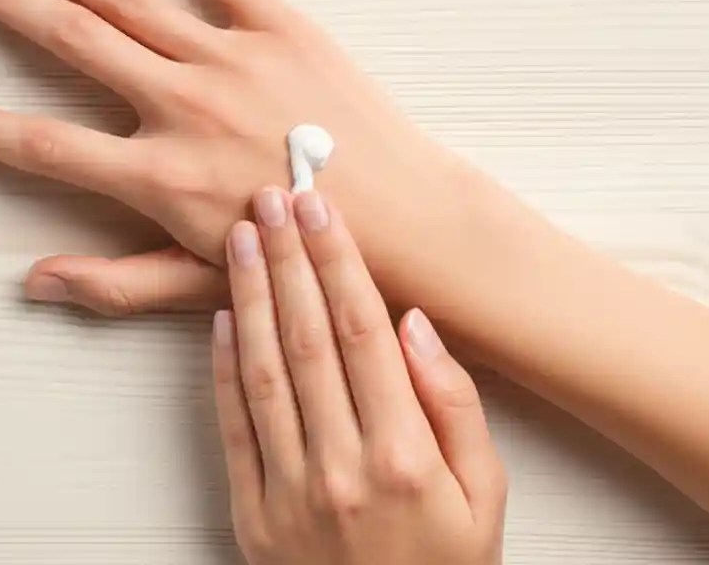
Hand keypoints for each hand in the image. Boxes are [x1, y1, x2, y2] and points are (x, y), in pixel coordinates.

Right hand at [0, 0, 462, 314]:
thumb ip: (116, 284)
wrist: (406, 223)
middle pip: (73, 43)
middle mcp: (184, 108)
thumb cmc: (302, 258)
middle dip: (4, 3)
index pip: (46, 147)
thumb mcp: (204, 285)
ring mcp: (232, 61)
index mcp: (161, 177)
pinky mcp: (282, 30)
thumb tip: (35, 284)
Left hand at [212, 187, 505, 564]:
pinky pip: (233, 426)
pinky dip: (223, 367)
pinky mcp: (251, 513)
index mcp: (404, 456)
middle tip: (272, 195)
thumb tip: (415, 325)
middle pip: (308, 338)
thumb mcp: (487, 496)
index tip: (321, 209)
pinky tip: (221, 317)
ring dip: (249, 296)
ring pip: (263, 371)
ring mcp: (288, 492)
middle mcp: (340, 468)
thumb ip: (455, 406)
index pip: (363, 334)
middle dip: (288, 259)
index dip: (338, 262)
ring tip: (241, 236)